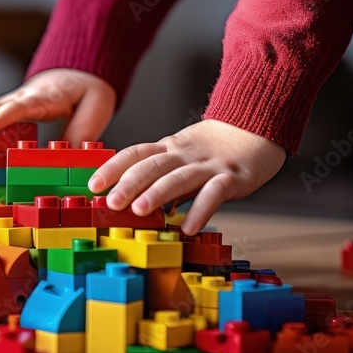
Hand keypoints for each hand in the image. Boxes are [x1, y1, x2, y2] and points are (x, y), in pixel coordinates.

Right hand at [0, 69, 115, 142]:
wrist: (79, 72)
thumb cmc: (87, 90)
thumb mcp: (96, 107)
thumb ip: (83, 130)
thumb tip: (69, 156)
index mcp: (46, 96)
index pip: (21, 105)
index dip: (3, 116)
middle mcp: (27, 97)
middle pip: (0, 104)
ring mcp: (18, 101)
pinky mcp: (14, 107)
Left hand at [89, 120, 287, 234]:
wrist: (258, 124)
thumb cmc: (215, 146)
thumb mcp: (182, 155)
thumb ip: (161, 176)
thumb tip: (139, 203)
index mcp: (169, 148)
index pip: (135, 154)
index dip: (113, 168)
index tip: (93, 185)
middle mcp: (184, 154)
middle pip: (151, 166)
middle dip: (128, 184)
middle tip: (110, 202)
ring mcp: (208, 165)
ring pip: (178, 177)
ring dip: (157, 194)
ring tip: (138, 211)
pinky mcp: (233, 176)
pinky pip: (215, 193)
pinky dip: (201, 210)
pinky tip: (189, 228)